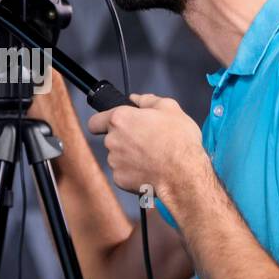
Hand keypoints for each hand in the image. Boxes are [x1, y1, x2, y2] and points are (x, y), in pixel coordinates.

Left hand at [86, 93, 204, 197]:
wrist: (183, 174)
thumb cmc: (178, 142)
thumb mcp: (170, 108)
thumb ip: (148, 100)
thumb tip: (137, 98)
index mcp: (121, 119)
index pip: (95, 121)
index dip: (101, 123)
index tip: (109, 126)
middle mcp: (113, 140)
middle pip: (111, 139)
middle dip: (124, 139)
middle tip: (145, 140)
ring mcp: (115, 161)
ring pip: (117, 157)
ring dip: (129, 156)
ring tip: (151, 156)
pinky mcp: (120, 179)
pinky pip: (123, 173)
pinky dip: (133, 172)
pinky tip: (149, 169)